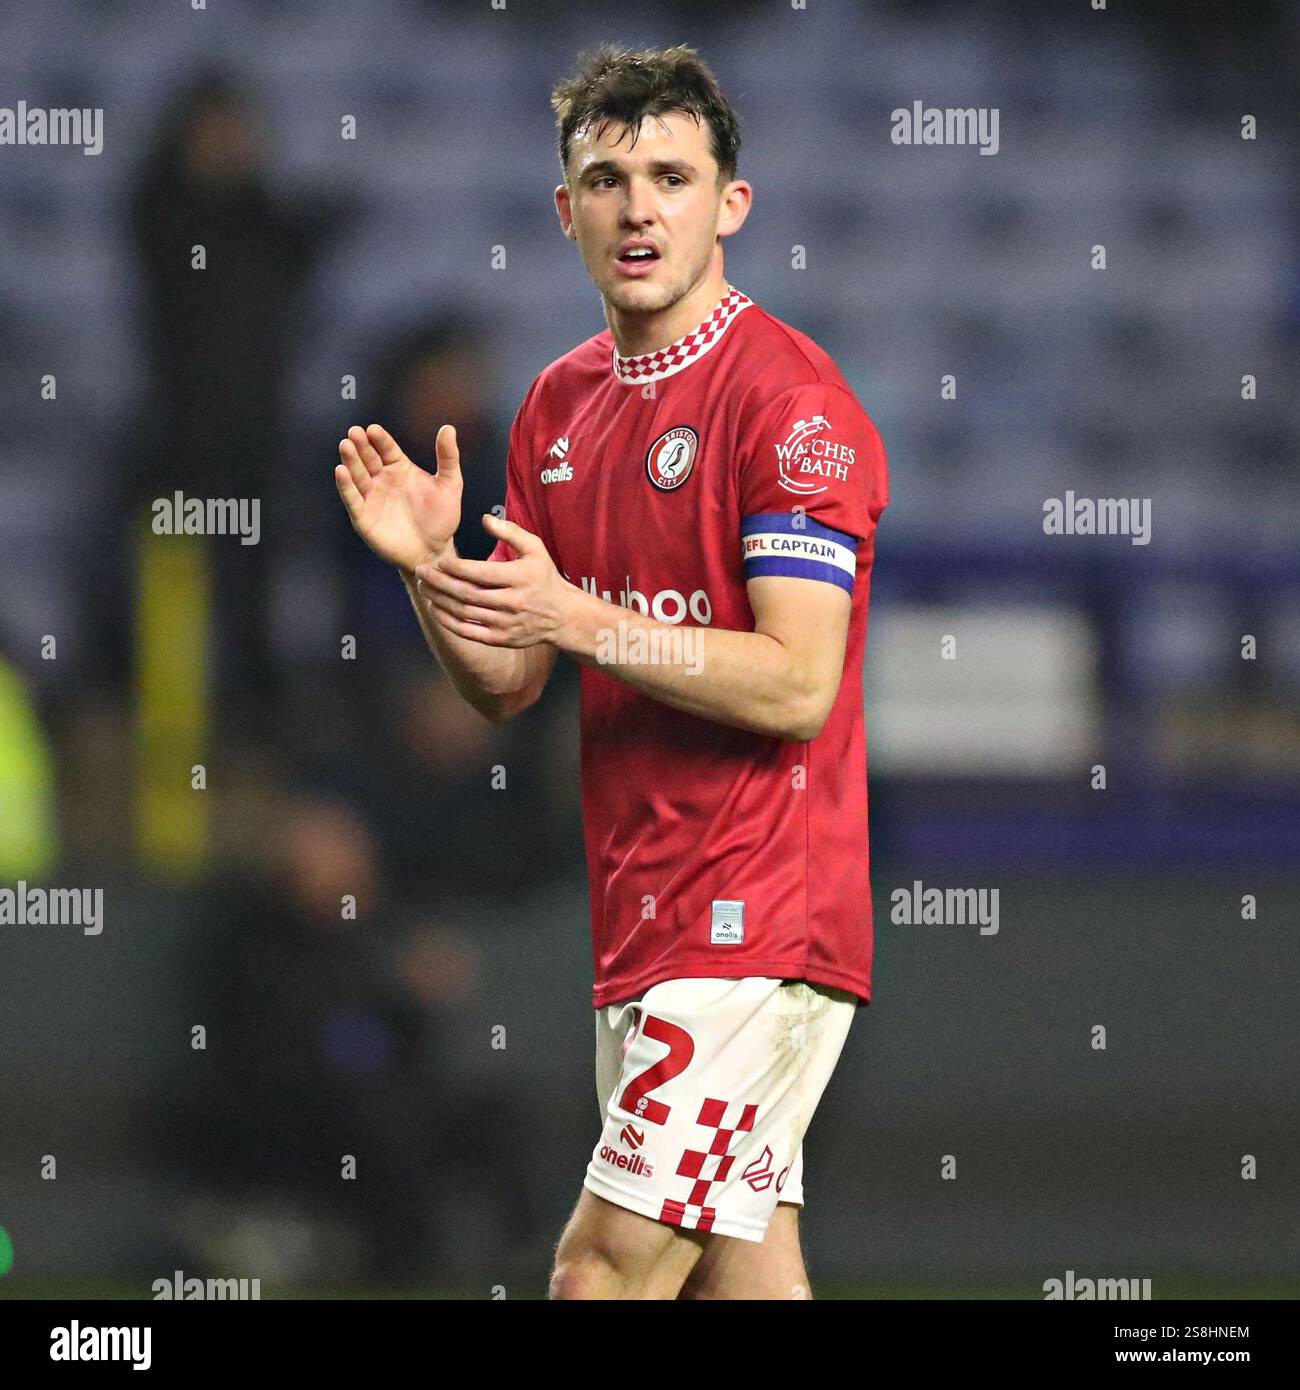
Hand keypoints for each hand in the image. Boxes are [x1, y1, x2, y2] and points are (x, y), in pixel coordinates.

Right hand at [335, 422, 460, 570]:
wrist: (434, 551)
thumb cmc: (442, 518)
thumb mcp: (450, 485)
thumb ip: (448, 458)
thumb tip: (448, 427)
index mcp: (400, 468)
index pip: (386, 448)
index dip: (379, 439)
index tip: (373, 429)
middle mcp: (382, 479)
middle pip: (368, 458)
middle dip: (361, 445)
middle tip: (354, 432)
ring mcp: (371, 497)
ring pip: (358, 475)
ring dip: (350, 461)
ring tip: (346, 446)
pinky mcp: (363, 516)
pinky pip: (353, 499)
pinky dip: (346, 486)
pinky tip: (341, 472)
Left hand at [413, 514, 574, 647]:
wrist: (561, 615)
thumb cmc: (544, 577)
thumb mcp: (535, 548)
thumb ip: (510, 531)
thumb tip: (485, 519)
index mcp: (519, 577)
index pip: (480, 573)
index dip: (455, 568)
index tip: (439, 561)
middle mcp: (512, 602)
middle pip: (467, 593)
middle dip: (439, 583)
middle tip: (422, 572)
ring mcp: (506, 623)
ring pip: (464, 613)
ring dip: (439, 600)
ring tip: (424, 588)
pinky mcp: (501, 639)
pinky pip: (469, 632)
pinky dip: (449, 622)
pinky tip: (435, 609)